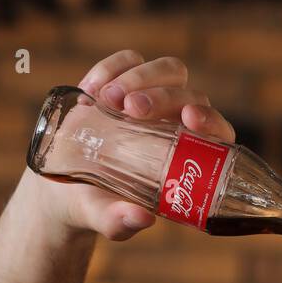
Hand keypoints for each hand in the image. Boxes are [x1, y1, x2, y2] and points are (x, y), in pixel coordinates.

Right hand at [30, 49, 236, 241]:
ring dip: (140, 77)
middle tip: (131, 110)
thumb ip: (122, 222)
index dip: (212, 121)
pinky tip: (92, 89)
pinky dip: (112, 67)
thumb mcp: (106, 217)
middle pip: (190, 94)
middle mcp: (177, 122)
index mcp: (188, 156)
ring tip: (106, 99)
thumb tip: (142, 219)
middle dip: (163, 96)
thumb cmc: (98, 205)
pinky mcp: (123, 82)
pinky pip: (128, 60)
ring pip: (167, 70)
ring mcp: (152, 98)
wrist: (64, 189)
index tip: (190, 119)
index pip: (217, 131)